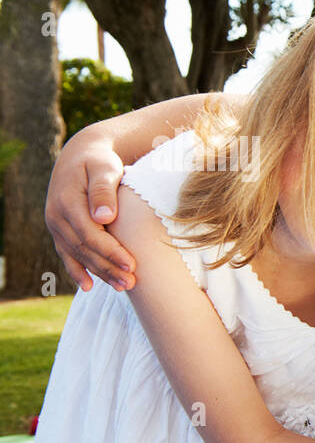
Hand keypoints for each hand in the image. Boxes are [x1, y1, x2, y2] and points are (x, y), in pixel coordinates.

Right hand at [45, 127, 135, 291]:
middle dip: (107, 267)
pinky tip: (88, 287)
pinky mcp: (60, 230)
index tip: (131, 264)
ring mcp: (56, 225)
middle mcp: (56, 216)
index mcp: (67, 202)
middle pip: (84, 249)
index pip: (90, 234)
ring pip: (77, 255)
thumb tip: (104, 217)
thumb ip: (104, 191)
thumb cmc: (99, 162)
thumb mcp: (105, 168)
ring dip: (98, 273)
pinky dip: (76, 271)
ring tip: (122, 287)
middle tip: (131, 283)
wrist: (81, 156)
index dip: (110, 252)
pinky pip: (66, 254)